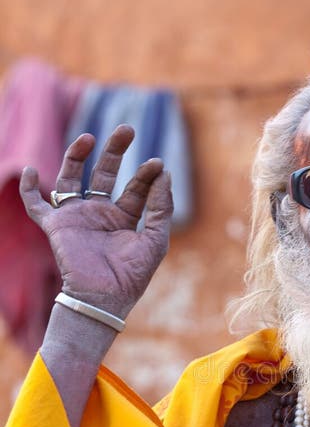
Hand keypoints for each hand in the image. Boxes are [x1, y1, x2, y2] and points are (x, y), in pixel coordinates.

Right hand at [19, 125, 172, 318]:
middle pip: (105, 174)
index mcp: (124, 219)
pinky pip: (36, 205)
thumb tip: (164, 173)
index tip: (157, 164)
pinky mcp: (56, 226)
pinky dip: (28, 188)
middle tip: (126, 129)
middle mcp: (100, 214)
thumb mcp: (156, 239)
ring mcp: (77, 217)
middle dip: (115, 151)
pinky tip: (31, 170)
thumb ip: (161, 207)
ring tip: (90, 137)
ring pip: (73, 178)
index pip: (136, 188)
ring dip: (77, 155)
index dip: (146, 174)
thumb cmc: (132, 275)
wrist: (104, 298)